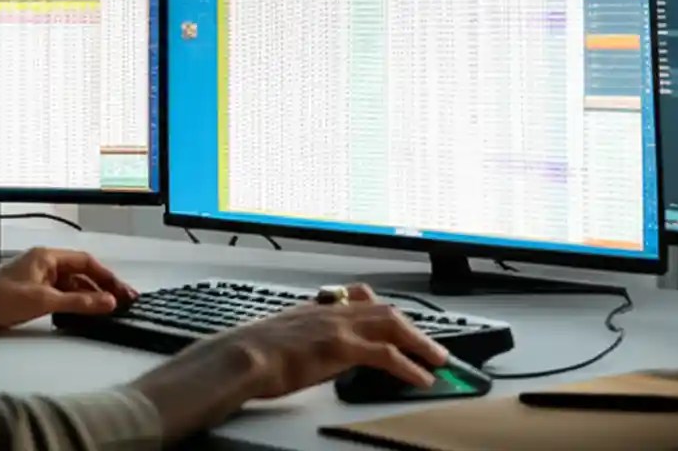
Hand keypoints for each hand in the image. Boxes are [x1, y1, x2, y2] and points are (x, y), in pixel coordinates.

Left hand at [0, 248, 137, 329]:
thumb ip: (78, 301)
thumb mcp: (43, 301)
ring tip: (107, 310)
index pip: (86, 261)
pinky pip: (60, 295)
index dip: (106, 276)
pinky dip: (74, 304)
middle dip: (102, 287)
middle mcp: (44, 264)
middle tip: (122, 302)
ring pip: (72, 285)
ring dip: (89, 297)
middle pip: (81, 273)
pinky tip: (83, 315)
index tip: (121, 290)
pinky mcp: (32, 293)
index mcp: (47, 257)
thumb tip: (107, 301)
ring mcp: (38, 279)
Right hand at [129, 284, 447, 441]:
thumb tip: (326, 354)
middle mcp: (332, 311)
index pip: (362, 299)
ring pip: (393, 325)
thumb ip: (310, 339)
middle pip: (385, 310)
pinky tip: (422, 378)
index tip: (400, 321)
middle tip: (432, 344)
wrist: (239, 358)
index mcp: (317, 307)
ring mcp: (339, 326)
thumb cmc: (252, 353)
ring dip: (421, 343)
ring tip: (438, 360)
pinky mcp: (342, 348)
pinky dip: (410, 366)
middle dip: (413, 326)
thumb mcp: (285, 337)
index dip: (386, 310)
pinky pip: (387, 355)